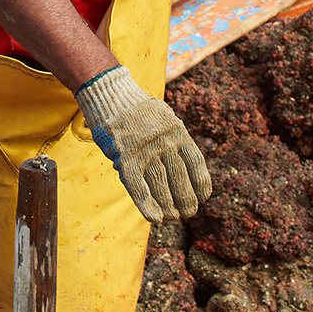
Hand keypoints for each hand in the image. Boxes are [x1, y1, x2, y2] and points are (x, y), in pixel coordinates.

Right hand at [72, 65, 208, 222]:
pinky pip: (139, 186)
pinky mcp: (125, 156)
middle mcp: (165, 141)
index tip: (203, 198)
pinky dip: (147, 205)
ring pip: (161, 185)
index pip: (196, 163)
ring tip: (172, 217)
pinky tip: (155, 219)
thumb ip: (172, 140)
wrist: (109, 92)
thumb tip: (183, 167)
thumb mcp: (163, 119)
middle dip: (186, 199)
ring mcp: (145, 148)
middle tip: (187, 213)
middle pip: (181, 177)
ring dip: (168, 206)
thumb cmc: (136, 111)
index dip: (201, 183)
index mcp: (177, 131)